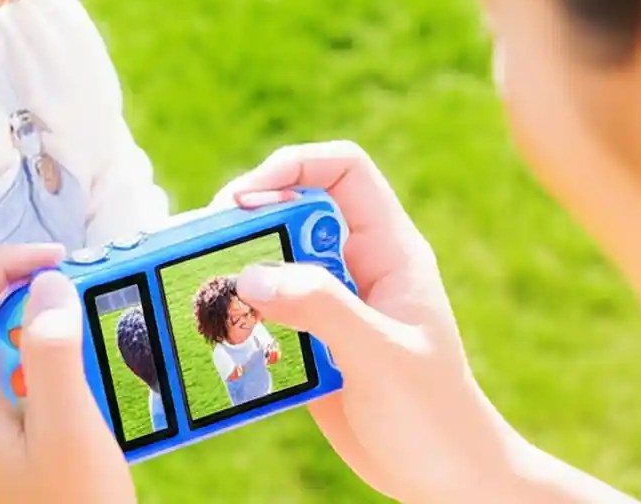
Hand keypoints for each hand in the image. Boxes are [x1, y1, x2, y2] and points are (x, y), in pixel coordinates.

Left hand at [0, 245, 135, 503]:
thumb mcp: (71, 433)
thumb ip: (55, 353)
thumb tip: (48, 284)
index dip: (2, 264)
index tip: (56, 259)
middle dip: (4, 282)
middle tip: (63, 279)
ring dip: (9, 313)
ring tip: (64, 314)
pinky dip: (9, 346)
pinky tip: (51, 357)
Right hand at [214, 141, 621, 502]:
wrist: (443, 479)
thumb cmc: (434, 415)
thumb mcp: (381, 355)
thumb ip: (321, 308)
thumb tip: (251, 276)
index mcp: (389, 251)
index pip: (344, 172)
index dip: (293, 166)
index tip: (245, 198)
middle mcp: (355, 266)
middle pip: (291, 212)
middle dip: (244, 221)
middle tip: (201, 243)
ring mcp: (329, 303)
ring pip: (269, 262)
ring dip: (232, 270)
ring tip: (197, 286)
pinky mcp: (307, 341)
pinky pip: (261, 312)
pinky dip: (233, 316)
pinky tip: (215, 333)